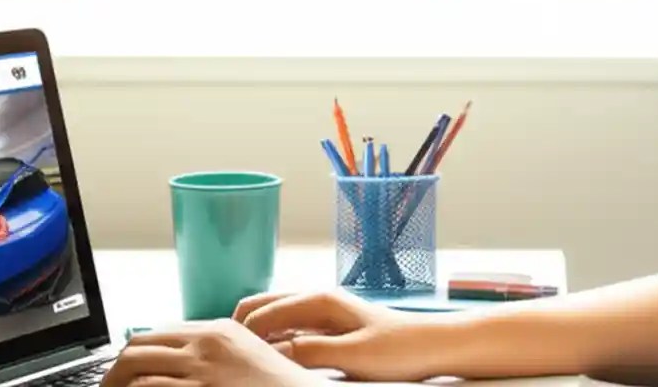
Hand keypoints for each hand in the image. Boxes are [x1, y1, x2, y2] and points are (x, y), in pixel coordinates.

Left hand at [100, 318, 325, 386]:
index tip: (124, 370)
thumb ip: (216, 349)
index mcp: (218, 330)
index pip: (157, 333)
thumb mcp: (249, 354)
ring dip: (118, 386)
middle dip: (115, 371)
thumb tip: (182, 357)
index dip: (133, 354)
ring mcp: (201, 373)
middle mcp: (205, 347)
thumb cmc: (280, 386)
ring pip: (136, 372)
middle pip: (138, 349)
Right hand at [233, 290, 441, 381]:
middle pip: (264, 306)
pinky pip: (292, 329)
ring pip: (276, 317)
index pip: (264, 310)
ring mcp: (324, 313)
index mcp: (320, 301)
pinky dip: (276, 339)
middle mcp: (319, 301)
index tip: (224, 351)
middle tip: (226, 353)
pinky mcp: (332, 327)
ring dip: (258, 332)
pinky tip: (273, 357)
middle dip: (242, 325)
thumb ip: (309, 351)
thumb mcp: (351, 355)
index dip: (241, 331)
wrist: (433, 346)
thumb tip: (271, 351)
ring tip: (243, 357)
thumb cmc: (399, 349)